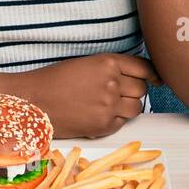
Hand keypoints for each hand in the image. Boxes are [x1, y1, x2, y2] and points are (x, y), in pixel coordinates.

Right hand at [16, 53, 160, 138]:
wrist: (33, 101)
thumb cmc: (54, 80)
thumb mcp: (85, 64)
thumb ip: (111, 68)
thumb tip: (138, 76)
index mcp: (107, 63)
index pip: (144, 68)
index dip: (152, 74)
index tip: (156, 78)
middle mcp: (111, 83)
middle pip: (142, 89)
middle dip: (134, 91)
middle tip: (119, 93)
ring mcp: (109, 106)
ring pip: (137, 108)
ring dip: (128, 106)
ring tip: (108, 105)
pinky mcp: (103, 126)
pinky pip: (122, 123)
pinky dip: (115, 120)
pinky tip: (97, 114)